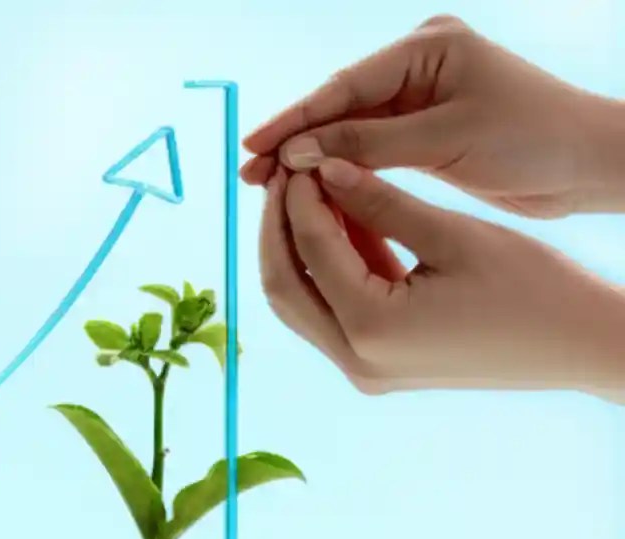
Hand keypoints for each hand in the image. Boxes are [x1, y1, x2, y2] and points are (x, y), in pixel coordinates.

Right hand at [242, 15, 624, 218]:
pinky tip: (309, 188)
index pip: (345, 86)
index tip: (255, 145)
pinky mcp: (425, 131)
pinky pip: (370, 149)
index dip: (296, 119)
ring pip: (351, 130)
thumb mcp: (446, 140)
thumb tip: (299, 153)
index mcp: (429, 48)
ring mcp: (421, 98)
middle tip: (249, 172)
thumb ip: (368, 145)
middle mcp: (420, 66)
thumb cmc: (534, 140)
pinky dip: (342, 169)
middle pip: (341, 106)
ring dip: (312, 158)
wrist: (591, 166)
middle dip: (296, 140)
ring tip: (265, 185)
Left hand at [260, 158, 624, 401]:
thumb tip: (322, 167)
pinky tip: (342, 220)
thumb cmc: (533, 287)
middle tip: (286, 174)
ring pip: (302, 302)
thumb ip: (379, 202)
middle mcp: (356, 360)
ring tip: (310, 190)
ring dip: (299, 247)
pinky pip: (333, 312)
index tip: (299, 155)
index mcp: (372, 329)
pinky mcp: (378, 365)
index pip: (310, 251)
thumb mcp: (452, 234)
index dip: (298, 197)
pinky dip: (330, 269)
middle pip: (284, 285)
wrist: (580, 344)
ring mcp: (364, 370)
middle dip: (278, 226)